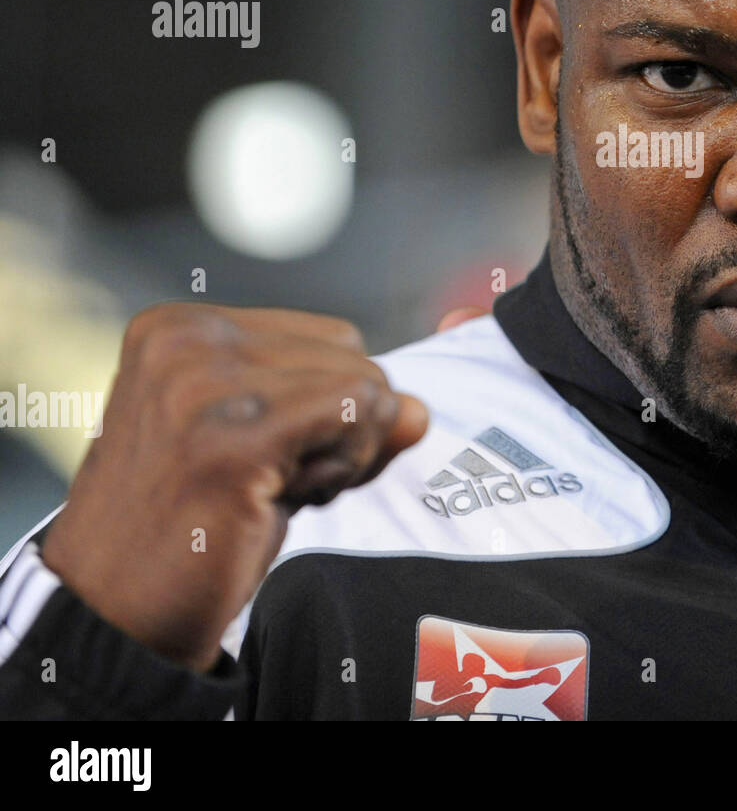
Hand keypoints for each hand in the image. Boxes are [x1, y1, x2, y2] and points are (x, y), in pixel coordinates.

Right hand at [41, 304, 427, 672]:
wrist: (112, 614)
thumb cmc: (188, 529)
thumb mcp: (266, 445)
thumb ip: (342, 412)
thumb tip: (419, 410)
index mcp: (181, 326)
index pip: (331, 337)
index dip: (330, 406)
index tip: (269, 456)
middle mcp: (187, 338)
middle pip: (353, 355)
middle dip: (342, 428)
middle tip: (272, 482)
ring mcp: (205, 384)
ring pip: (366, 385)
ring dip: (344, 454)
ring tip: (268, 491)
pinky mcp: (234, 438)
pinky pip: (359, 414)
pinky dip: (346, 466)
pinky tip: (283, 499)